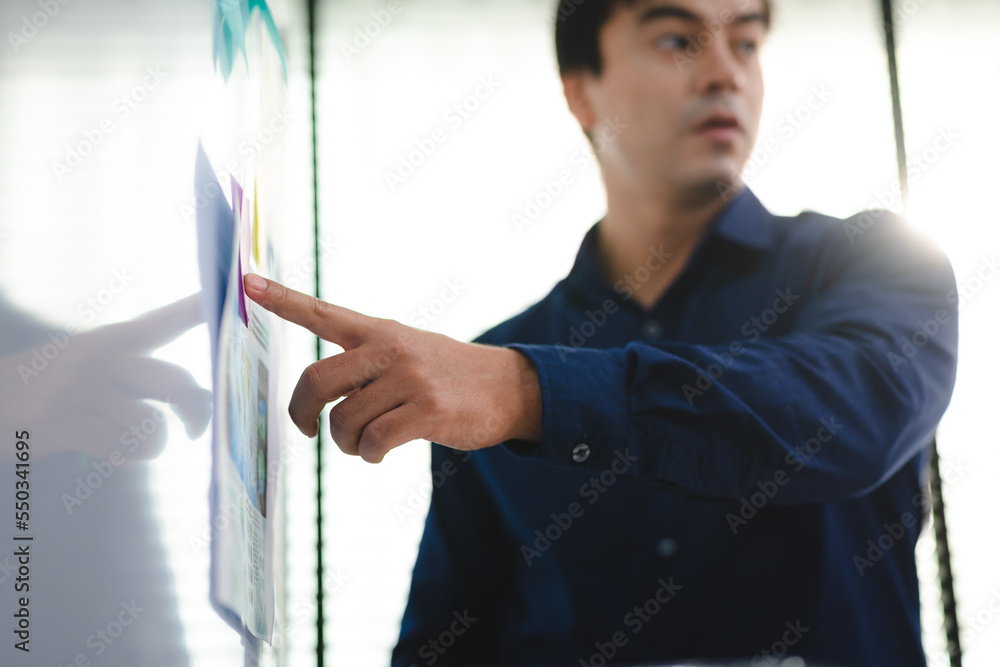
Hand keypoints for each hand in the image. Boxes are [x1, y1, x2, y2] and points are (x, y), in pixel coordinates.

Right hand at [1, 293, 211, 462]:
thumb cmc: (46, 386)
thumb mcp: (87, 361)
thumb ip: (137, 373)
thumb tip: (195, 399)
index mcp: (108, 341)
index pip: (162, 323)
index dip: (197, 311)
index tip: (232, 289)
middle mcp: (99, 361)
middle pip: (174, 382)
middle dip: (196, 410)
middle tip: (194, 428)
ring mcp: (80, 393)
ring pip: (149, 424)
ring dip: (151, 445)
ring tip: (135, 446)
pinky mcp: (62, 426)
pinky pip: (119, 449)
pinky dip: (125, 458)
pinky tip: (111, 454)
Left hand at [243, 274, 541, 462]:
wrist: (508, 387)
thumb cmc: (447, 375)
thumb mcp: (408, 350)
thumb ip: (366, 364)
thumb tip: (321, 405)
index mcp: (379, 331)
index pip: (321, 312)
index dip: (281, 299)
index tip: (246, 282)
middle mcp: (390, 349)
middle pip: (317, 380)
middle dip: (301, 414)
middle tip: (307, 430)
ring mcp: (409, 379)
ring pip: (344, 421)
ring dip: (345, 444)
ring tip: (364, 443)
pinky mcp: (428, 410)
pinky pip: (374, 442)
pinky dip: (369, 455)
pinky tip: (380, 452)